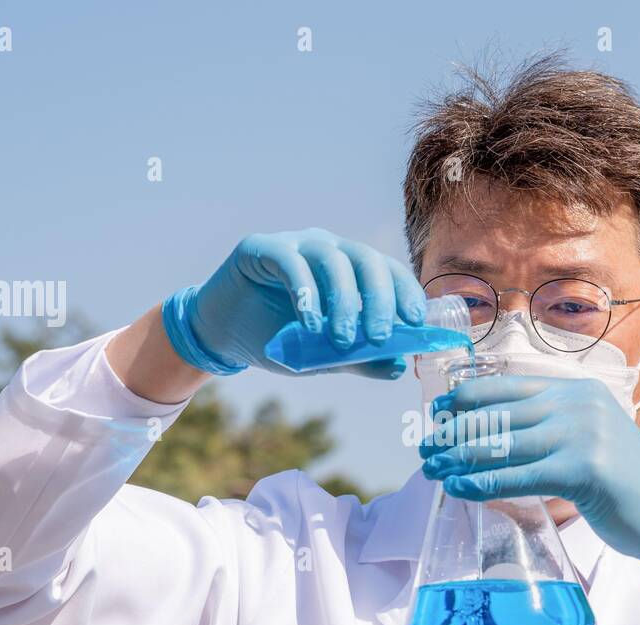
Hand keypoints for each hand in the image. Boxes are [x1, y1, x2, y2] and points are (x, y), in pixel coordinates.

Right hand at [162, 228, 429, 377]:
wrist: (224, 334)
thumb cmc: (277, 338)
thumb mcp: (323, 355)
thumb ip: (360, 358)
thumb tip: (399, 366)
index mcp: (349, 269)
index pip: (387, 270)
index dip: (405, 291)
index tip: (416, 320)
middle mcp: (326, 249)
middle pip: (366, 260)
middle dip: (379, 298)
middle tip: (379, 336)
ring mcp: (295, 244)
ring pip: (333, 260)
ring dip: (343, 301)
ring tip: (340, 339)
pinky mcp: (262, 248)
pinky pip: (291, 262)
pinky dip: (305, 293)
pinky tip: (309, 324)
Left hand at [419, 376, 639, 579]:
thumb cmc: (622, 488)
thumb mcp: (585, 443)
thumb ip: (547, 433)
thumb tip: (484, 438)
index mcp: (578, 390)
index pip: (509, 386)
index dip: (467, 398)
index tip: (436, 414)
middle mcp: (579, 404)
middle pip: (500, 414)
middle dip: (454, 431)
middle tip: (423, 447)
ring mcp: (584, 434)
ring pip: (504, 444)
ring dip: (459, 458)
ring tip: (431, 469)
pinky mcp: (585, 469)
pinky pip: (519, 475)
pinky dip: (483, 483)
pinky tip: (458, 488)